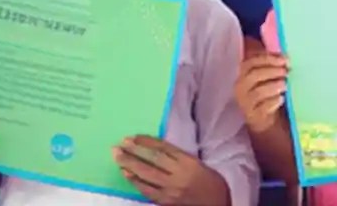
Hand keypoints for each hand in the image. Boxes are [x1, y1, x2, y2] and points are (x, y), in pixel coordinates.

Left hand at [115, 135, 229, 205]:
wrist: (218, 203)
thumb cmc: (210, 181)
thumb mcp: (198, 164)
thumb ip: (178, 158)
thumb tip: (154, 149)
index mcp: (189, 162)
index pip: (163, 149)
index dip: (146, 142)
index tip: (133, 137)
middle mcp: (179, 175)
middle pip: (151, 161)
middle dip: (133, 153)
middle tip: (118, 146)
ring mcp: (171, 190)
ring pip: (146, 176)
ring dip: (130, 166)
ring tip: (118, 158)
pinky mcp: (166, 202)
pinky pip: (147, 191)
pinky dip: (135, 182)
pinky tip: (127, 174)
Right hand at [235, 51, 289, 132]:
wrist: (265, 119)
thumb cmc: (268, 93)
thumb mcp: (269, 77)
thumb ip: (274, 65)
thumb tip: (286, 57)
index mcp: (243, 74)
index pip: (251, 62)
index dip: (268, 59)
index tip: (285, 60)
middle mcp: (240, 87)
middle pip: (254, 75)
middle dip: (272, 71)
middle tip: (286, 72)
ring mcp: (245, 103)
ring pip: (258, 92)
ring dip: (274, 86)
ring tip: (285, 85)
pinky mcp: (252, 116)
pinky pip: (262, 108)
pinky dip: (273, 102)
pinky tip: (281, 99)